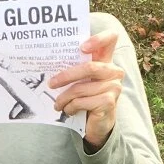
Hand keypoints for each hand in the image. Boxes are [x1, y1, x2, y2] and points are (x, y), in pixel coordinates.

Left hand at [49, 31, 124, 149]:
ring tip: (57, 104)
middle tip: (51, 83)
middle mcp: (114, 71)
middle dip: (66, 76)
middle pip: (89, 67)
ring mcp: (114, 87)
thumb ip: (75, 68)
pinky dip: (70, 107)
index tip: (82, 47)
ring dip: (64, 98)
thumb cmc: (87, 98)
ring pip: (81, 88)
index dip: (98, 39)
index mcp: (106, 60)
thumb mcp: (82, 80)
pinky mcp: (109, 102)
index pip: (111, 39)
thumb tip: (49, 62)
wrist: (98, 124)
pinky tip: (69, 110)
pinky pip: (82, 101)